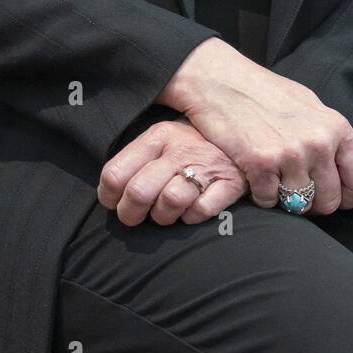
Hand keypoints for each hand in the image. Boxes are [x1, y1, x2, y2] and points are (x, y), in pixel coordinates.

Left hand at [97, 117, 249, 226]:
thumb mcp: (164, 137)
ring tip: (165, 212)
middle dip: (131, 215)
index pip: (116, 173)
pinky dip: (192, 217)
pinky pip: (201, 212)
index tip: (114, 202)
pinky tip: (191, 209)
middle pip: (138, 193)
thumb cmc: (192, 142)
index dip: (109, 197)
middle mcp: (180, 150)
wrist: (243, 135)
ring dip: (163, 217)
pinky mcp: (230, 184)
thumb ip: (137, 157)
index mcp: (158, 136)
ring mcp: (206, 167)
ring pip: (169, 203)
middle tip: (135, 216)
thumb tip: (109, 187)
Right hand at [155, 38, 352, 214]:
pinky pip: (269, 201)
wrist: (221, 80)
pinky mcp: (261, 164)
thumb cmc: (264, 91)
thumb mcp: (309, 105)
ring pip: (299, 205)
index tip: (336, 197)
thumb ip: (329, 137)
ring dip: (286, 198)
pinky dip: (261, 194)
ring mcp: (290, 154)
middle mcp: (318, 142)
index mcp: (336, 127)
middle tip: (296, 188)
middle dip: (313, 202)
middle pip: (329, 201)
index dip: (349, 196)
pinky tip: (255, 174)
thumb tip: (344, 168)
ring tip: (274, 177)